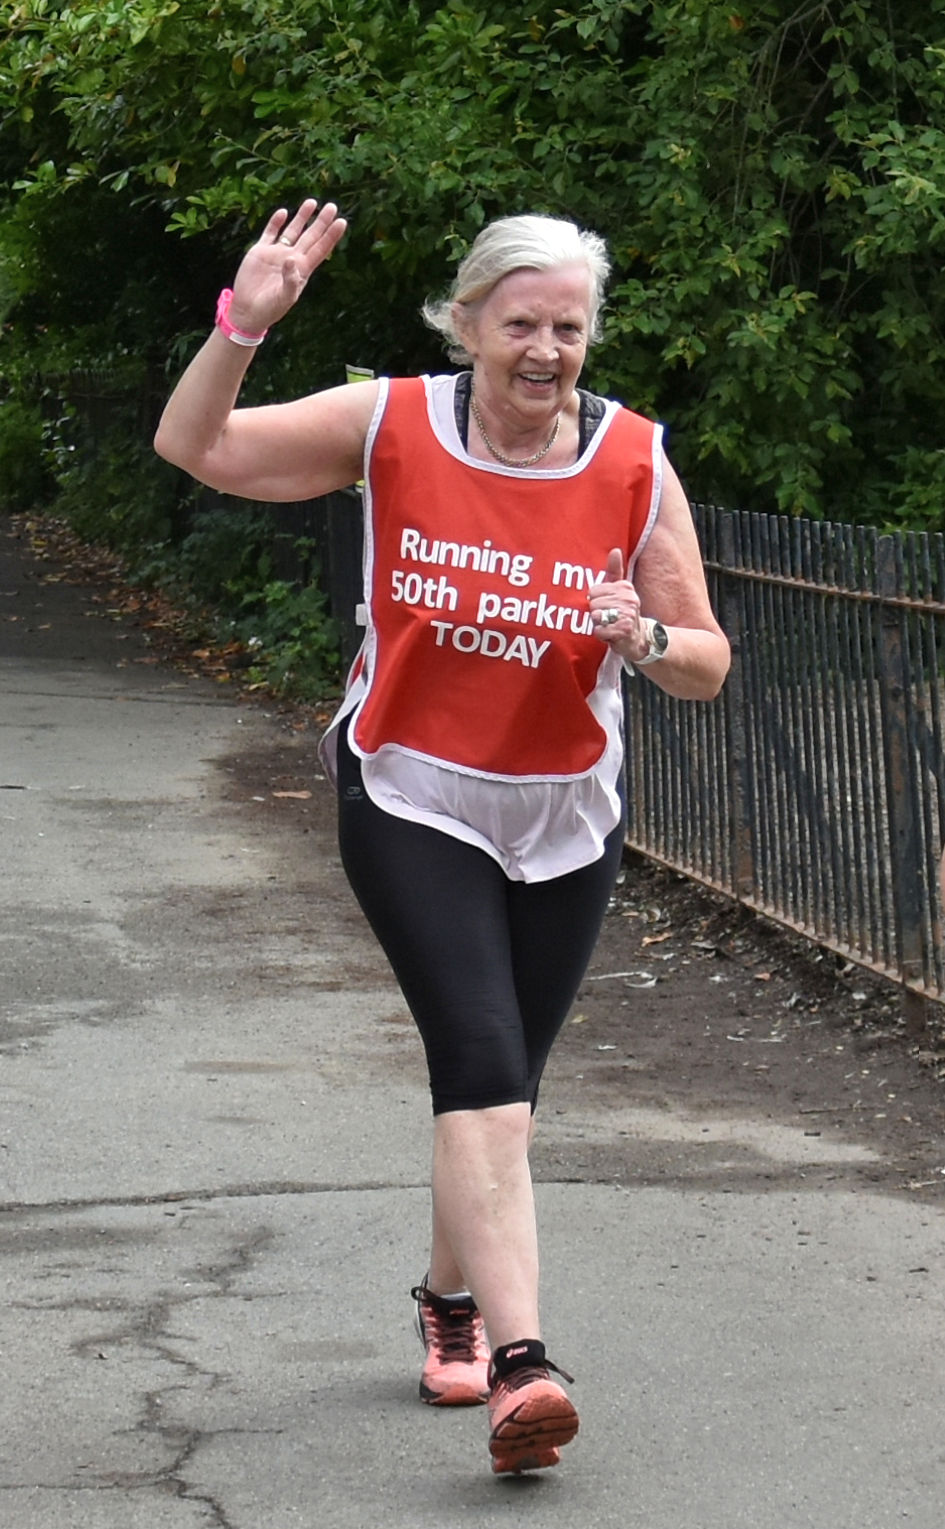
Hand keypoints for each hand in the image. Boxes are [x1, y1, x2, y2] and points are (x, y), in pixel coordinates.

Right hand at [228, 199, 347, 334]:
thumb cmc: (269, 309)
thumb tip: (291, 259)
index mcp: (302, 270)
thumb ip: (289, 281)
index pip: (320, 249)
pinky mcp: (260, 251)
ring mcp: (277, 253)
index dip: (331, 236)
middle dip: (321, 222)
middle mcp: (292, 259)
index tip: (342, 222)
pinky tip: (284, 212)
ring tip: (312, 202)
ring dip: (302, 217)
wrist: (248, 311)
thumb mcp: (283, 298)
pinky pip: (270, 233)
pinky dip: (276, 223)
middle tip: (332, 206)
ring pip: (293, 231)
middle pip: (310, 236)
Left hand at [588, 547, 648, 660]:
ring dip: (598, 624)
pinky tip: (610, 634)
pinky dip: (601, 635)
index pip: (593, 591)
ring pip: (595, 617)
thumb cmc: (623, 611)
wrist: (638, 637)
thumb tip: (615, 550)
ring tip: (609, 625)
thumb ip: (614, 570)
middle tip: (608, 618)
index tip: (607, 606)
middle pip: (593, 604)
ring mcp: (627, 615)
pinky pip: (599, 631)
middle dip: (596, 614)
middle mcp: (628, 599)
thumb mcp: (620, 590)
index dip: (595, 601)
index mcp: (625, 587)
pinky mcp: (624, 630)